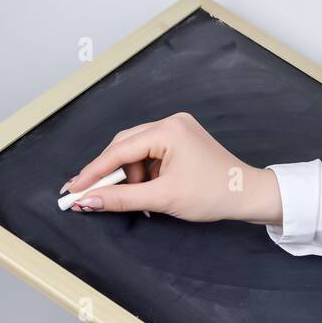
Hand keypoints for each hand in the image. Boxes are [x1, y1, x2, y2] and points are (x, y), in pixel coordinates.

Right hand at [60, 112, 282, 223]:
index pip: (119, 150)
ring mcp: (178, 129)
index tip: (73, 189)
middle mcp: (171, 122)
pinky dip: (144, 173)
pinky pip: (151, 153)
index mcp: (168, 130)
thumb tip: (88, 200)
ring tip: (136, 199)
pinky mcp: (182, 140)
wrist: (248, 194)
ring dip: (130, 176)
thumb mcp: (163, 198)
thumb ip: (122, 198)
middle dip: (110, 173)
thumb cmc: (214, 194)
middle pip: (125, 145)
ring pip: (136, 150)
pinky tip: (147, 191)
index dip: (94, 171)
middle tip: (90, 195)